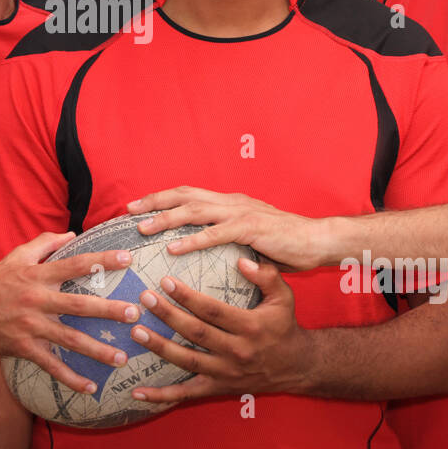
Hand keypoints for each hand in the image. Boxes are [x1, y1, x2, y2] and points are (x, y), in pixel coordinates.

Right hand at [0, 231, 141, 394]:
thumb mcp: (16, 256)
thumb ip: (45, 244)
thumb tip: (72, 234)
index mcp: (37, 275)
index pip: (75, 264)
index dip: (102, 260)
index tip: (127, 258)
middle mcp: (37, 300)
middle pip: (79, 304)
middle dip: (108, 310)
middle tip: (134, 313)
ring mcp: (31, 326)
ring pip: (70, 339)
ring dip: (97, 350)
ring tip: (121, 357)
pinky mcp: (24, 348)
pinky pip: (52, 365)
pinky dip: (71, 378)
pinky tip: (90, 387)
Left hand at [128, 187, 330, 270]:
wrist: (319, 241)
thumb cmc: (285, 245)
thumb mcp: (249, 239)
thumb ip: (227, 240)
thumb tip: (203, 253)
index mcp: (230, 203)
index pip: (189, 194)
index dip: (161, 198)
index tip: (136, 207)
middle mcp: (232, 202)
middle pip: (185, 195)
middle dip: (154, 201)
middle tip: (128, 211)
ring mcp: (241, 213)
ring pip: (195, 210)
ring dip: (166, 218)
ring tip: (143, 228)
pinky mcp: (251, 229)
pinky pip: (216, 233)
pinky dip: (193, 239)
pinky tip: (174, 249)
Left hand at [128, 257, 313, 404]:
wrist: (297, 366)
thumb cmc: (284, 326)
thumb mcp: (284, 297)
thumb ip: (267, 275)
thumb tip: (242, 259)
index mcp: (250, 327)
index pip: (212, 310)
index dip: (187, 296)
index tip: (165, 281)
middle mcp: (237, 351)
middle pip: (196, 333)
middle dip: (167, 315)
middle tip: (144, 298)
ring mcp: (226, 372)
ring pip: (187, 360)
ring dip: (159, 347)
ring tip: (137, 330)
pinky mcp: (219, 387)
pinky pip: (187, 394)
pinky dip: (162, 395)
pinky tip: (138, 392)